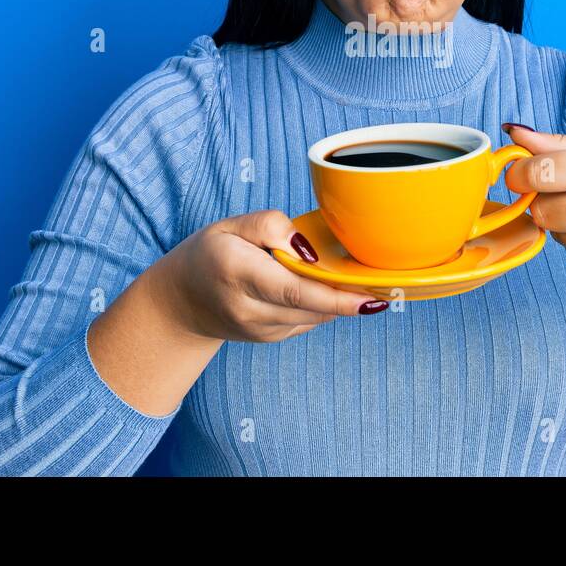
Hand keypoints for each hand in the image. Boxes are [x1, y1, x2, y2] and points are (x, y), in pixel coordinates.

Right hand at [156, 210, 388, 342]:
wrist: (180, 302)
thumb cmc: (209, 254)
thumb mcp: (230, 225)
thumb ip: (270, 225)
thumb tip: (308, 247)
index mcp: (236, 271)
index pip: (293, 288)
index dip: (335, 296)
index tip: (371, 297)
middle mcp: (248, 308)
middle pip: (310, 305)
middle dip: (349, 297)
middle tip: (385, 288)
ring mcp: (259, 330)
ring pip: (313, 316)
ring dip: (337, 299)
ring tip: (355, 282)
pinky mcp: (269, 339)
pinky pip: (308, 321)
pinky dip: (321, 305)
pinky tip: (324, 289)